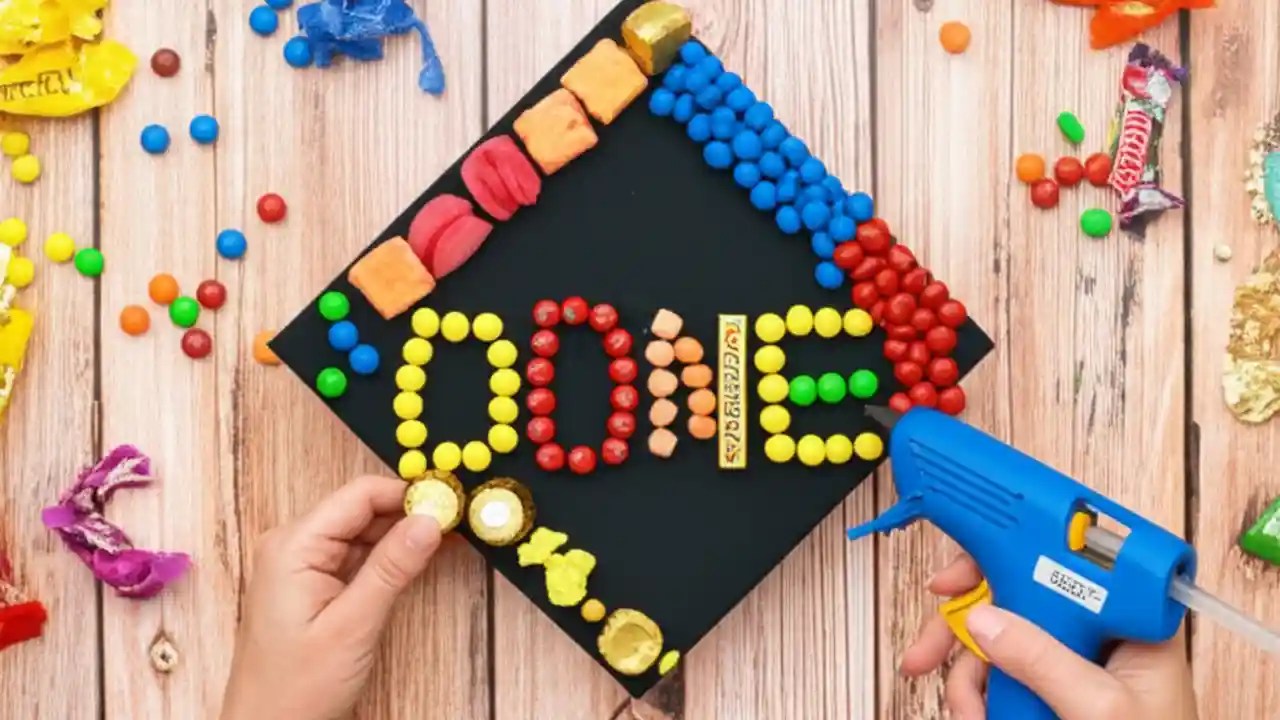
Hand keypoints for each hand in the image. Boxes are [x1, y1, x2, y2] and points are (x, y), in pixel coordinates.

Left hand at [221, 476, 441, 719]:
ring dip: (403, 535)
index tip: (451, 503)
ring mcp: (301, 566)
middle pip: (362, 510)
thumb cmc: (296, 689)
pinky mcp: (313, 585)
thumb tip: (431, 520)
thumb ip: (393, 568)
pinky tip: (420, 559)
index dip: (408, 494)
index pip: (360, 495)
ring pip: (363, 532)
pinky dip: (388, 557)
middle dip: (410, 513)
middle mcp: (293, 546)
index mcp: (293, 546)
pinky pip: (356, 557)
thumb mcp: (353, 626)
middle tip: (459, 522)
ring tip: (449, 538)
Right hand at [900, 553, 1197, 719]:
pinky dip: (978, 699)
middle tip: (923, 655)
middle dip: (958, 632)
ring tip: (966, 713)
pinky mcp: (1052, 692)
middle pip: (1009, 602)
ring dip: (966, 680)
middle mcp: (1095, 633)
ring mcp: (1071, 664)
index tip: (951, 582)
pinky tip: (976, 715)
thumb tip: (983, 619)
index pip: (1055, 563)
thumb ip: (1042, 660)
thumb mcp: (1098, 708)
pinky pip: (1000, 679)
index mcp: (1126, 619)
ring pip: (995, 645)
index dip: (997, 562)